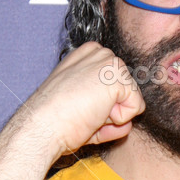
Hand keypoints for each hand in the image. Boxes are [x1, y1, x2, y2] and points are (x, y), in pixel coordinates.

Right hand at [23, 42, 144, 159]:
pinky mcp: (118, 77)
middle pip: (127, 92)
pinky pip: (136, 108)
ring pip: (133, 100)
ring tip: (88, 115)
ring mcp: (109, 62)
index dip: (104, 106)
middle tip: (84, 114)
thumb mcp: (81, 104)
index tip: (80, 108)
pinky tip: (96, 115)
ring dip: (113, 117)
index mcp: (89, 56)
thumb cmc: (56, 120)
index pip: (117, 85)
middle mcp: (100, 53)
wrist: (43, 126)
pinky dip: (119, 121)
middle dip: (111, 111)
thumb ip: (105, 106)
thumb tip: (128, 122)